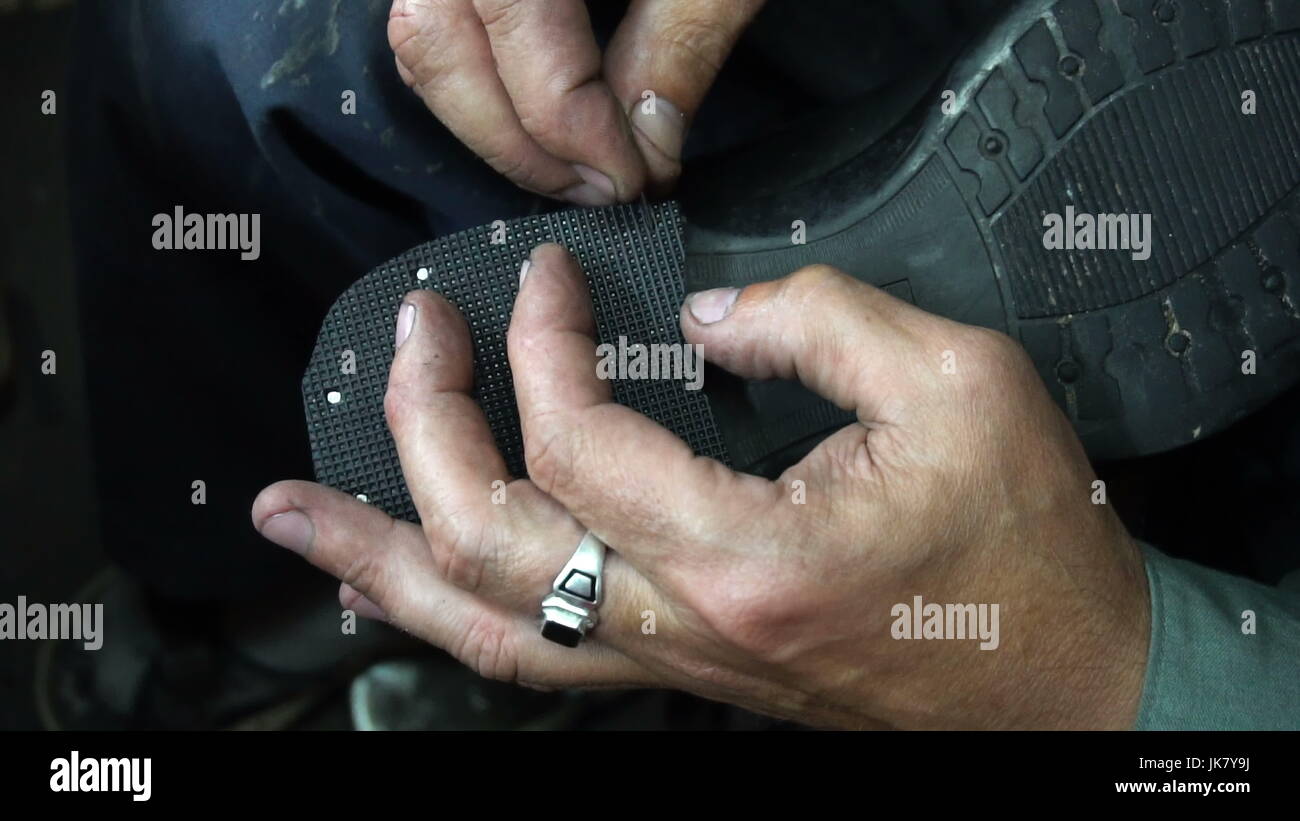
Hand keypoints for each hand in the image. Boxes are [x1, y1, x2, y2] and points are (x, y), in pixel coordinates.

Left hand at [253, 245, 1149, 728]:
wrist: (1066, 685)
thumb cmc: (1027, 544)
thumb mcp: (959, 384)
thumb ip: (818, 321)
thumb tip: (702, 320)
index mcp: (748, 554)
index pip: (579, 442)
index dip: (542, 345)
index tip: (549, 280)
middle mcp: (688, 626)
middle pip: (492, 542)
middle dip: (426, 430)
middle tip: (412, 342)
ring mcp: (676, 664)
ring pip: (487, 629)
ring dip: (380, 559)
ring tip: (292, 511)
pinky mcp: (686, 673)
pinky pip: (538, 661)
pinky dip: (449, 619)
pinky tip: (395, 593)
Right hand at [387, 0, 764, 202]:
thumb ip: (679, 44)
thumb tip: (643, 149)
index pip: (516, 45)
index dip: (574, 132)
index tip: (635, 181)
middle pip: (434, 45)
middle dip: (515, 141)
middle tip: (596, 191)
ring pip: (422, 38)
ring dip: (488, 117)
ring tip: (573, 163)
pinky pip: (437, 17)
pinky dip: (477, 75)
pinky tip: (539, 113)